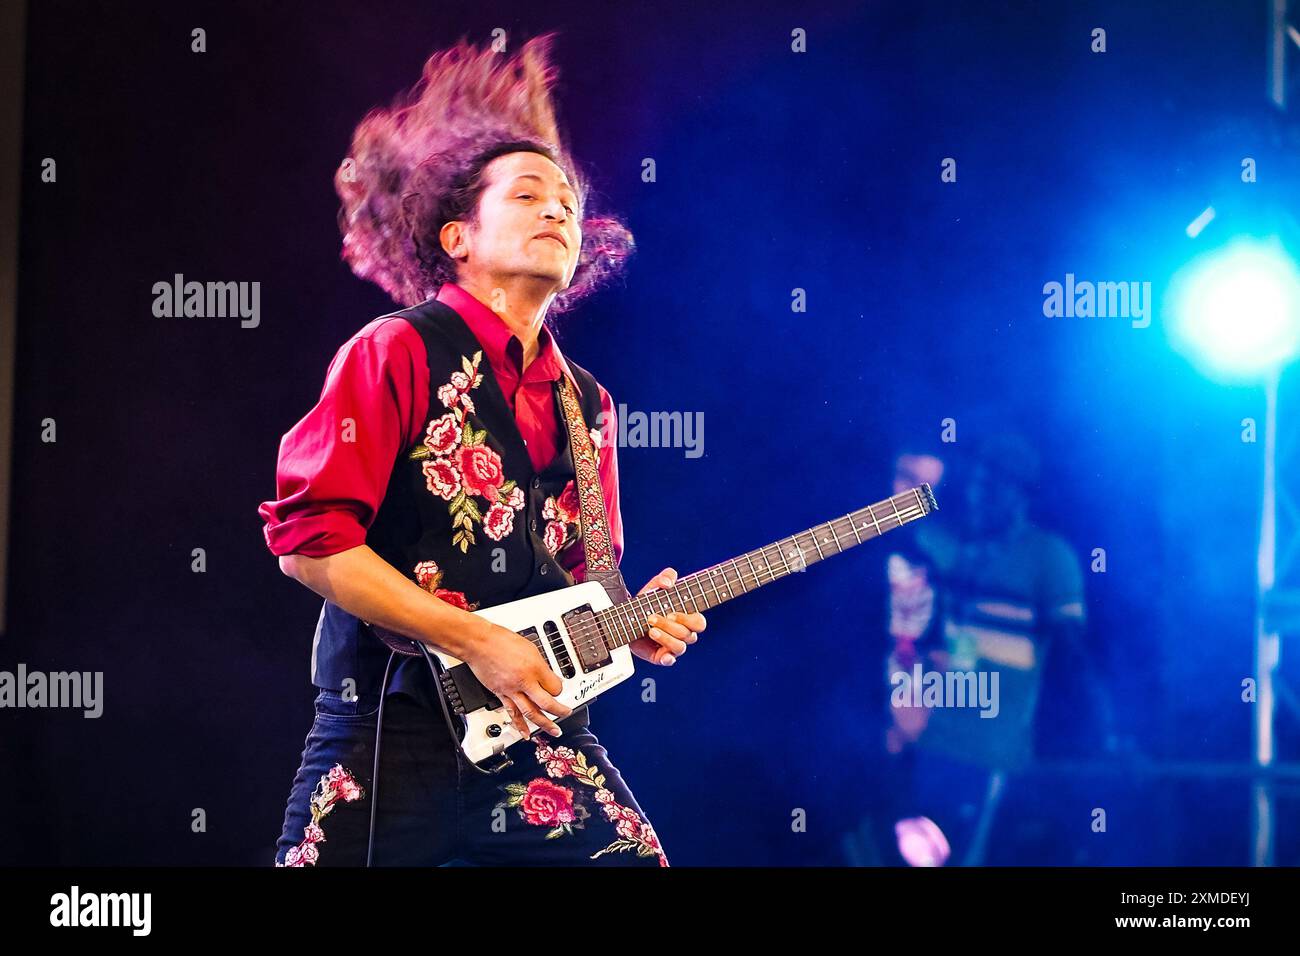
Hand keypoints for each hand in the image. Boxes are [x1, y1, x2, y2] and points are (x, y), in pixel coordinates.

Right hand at [461, 619, 570, 736]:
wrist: (479, 643)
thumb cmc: (501, 640)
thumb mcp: (530, 648)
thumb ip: (540, 665)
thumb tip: (548, 676)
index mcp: (534, 667)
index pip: (555, 686)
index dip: (559, 689)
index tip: (559, 688)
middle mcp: (524, 681)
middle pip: (546, 703)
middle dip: (559, 711)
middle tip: (566, 714)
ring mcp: (511, 690)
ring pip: (531, 712)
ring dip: (544, 724)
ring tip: (554, 731)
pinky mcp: (500, 694)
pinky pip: (512, 713)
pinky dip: (520, 725)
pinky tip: (526, 734)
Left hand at [630, 567, 706, 665]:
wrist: (628, 617)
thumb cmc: (648, 602)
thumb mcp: (655, 586)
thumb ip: (665, 577)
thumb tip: (669, 583)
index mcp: (687, 618)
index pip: (699, 623)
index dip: (688, 620)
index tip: (672, 612)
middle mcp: (683, 634)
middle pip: (688, 635)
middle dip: (671, 626)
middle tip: (654, 618)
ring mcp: (672, 646)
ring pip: (680, 647)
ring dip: (665, 638)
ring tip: (650, 629)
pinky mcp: (660, 656)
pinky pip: (669, 661)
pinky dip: (667, 659)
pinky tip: (662, 653)